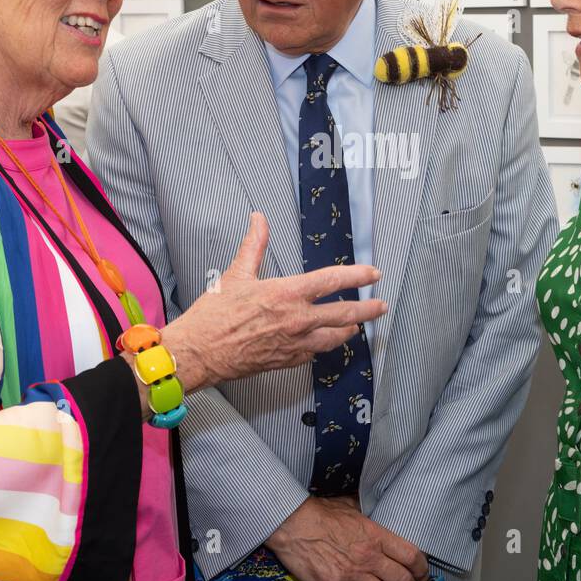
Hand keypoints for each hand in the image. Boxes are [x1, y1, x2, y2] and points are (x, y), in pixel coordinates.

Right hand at [153, 212, 386, 393]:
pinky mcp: (288, 360)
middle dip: (368, 308)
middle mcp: (297, 320)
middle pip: (345, 313)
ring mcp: (295, 343)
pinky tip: (327, 342)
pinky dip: (326, 345)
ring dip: (351, 329)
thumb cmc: (214, 315)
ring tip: (359, 325)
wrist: (199, 352)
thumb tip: (258, 220)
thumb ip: (254, 245)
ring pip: (336, 338)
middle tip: (381, 305)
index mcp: (287, 294)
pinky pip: (316, 353)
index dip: (358, 275)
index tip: (373, 273)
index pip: (332, 281)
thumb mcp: (236, 273)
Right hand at [266, 495, 428, 580]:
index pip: (411, 555)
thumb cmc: (319, 513)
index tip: (423, 572)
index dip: (422, 568)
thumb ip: (367, 513)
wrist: (292, 524)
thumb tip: (376, 507)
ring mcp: (352, 573)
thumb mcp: (350, 506)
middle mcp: (368, 556)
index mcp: (375, 535)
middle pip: (403, 580)